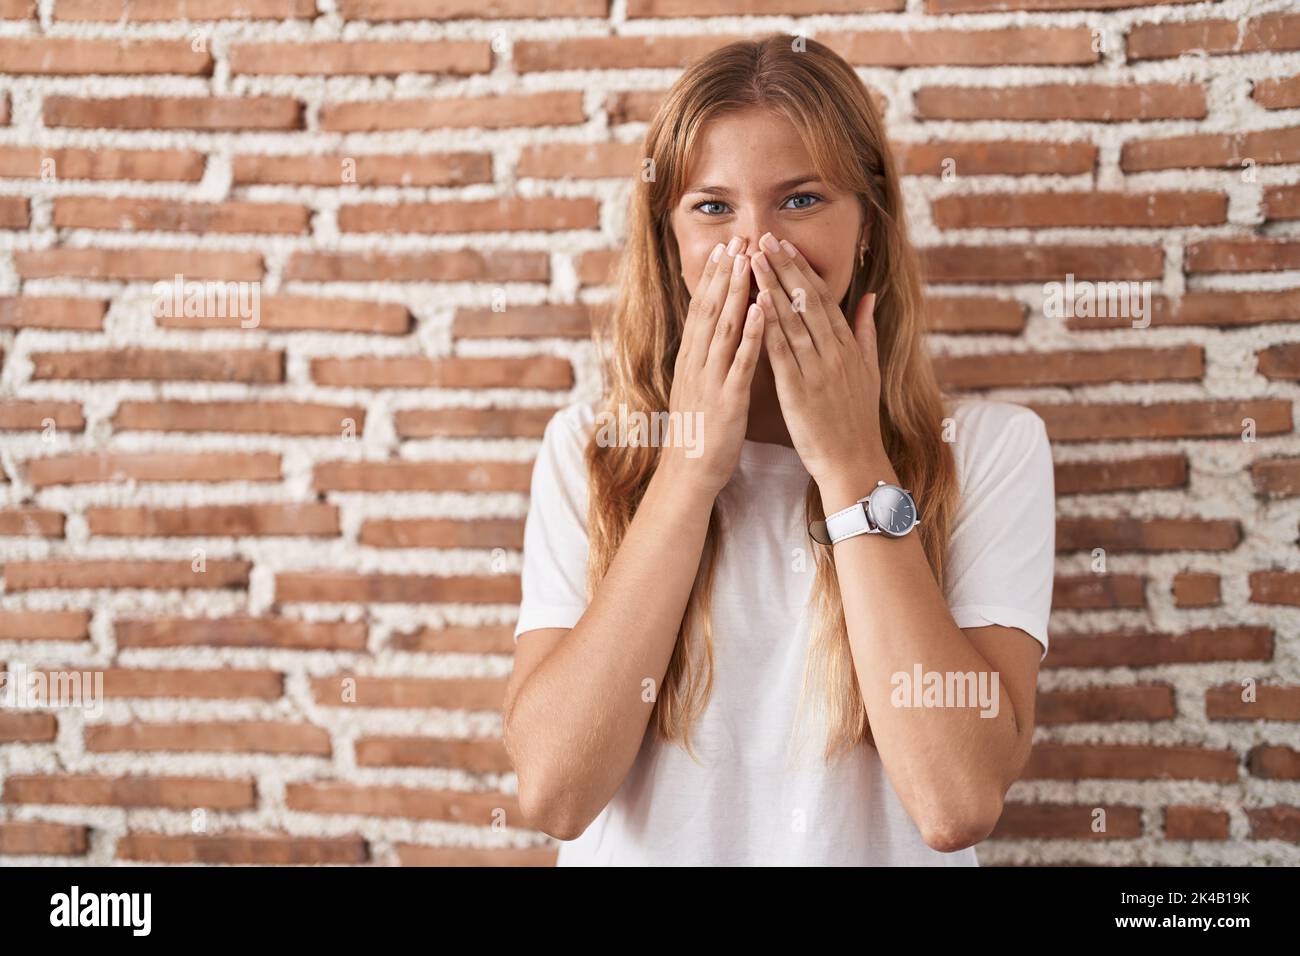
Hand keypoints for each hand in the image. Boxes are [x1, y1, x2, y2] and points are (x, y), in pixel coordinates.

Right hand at [659, 237, 765, 496]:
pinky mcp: (727, 398)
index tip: (725, 248)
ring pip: (724, 327)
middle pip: (711, 309)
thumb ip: (706, 360)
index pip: (702, 310)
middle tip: (737, 239)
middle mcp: (697, 363)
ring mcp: (711, 379)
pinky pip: (740, 361)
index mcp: (692, 359)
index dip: (713, 278)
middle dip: (724, 273)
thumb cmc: (698, 432)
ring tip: (748, 261)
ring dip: (736, 292)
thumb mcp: (697, 388)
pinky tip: (761, 309)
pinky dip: (751, 333)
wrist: (688, 471)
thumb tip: (713, 336)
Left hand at [748, 232, 885, 487]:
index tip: (784, 245)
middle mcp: (834, 352)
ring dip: (771, 286)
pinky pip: (781, 352)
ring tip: (752, 260)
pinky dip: (769, 326)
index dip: (803, 269)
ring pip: (792, 319)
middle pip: (807, 301)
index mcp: (848, 347)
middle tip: (763, 238)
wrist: (853, 462)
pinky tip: (755, 303)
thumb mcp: (870, 372)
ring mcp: (817, 370)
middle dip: (783, 267)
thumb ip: (867, 332)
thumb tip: (869, 297)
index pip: (823, 298)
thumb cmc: (857, 420)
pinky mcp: (799, 390)